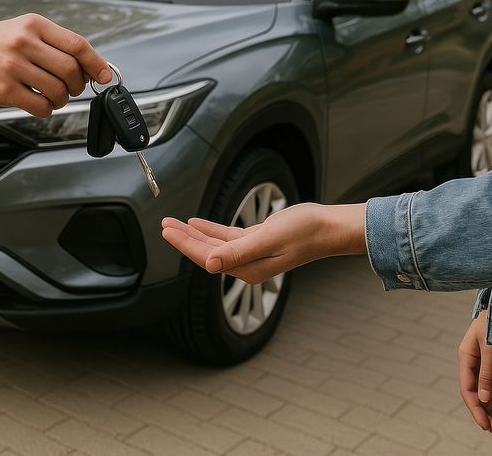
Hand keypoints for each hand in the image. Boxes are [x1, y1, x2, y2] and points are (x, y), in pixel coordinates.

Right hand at [0, 14, 111, 115]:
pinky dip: (46, 109)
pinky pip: (40, 106)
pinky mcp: (3, 90)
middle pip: (71, 70)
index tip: (104, 76)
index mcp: (34, 25)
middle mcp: (24, 42)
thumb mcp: (23, 31)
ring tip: (53, 96)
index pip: (77, 44)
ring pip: (58, 91)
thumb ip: (55, 45)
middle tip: (71, 88)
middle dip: (78, 85)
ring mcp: (13, 67)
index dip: (96, 63)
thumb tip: (91, 67)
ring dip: (62, 99)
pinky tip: (39, 103)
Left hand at [161, 203, 365, 284]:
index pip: (206, 256)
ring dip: (194, 233)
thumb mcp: (267, 239)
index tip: (167, 231)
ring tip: (175, 223)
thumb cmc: (303, 232)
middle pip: (206, 251)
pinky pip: (227, 237)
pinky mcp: (256, 242)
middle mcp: (246, 264)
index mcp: (247, 268)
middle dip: (184, 238)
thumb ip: (236, 252)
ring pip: (214, 244)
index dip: (184, 244)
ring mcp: (251, 254)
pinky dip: (211, 229)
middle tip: (164, 224)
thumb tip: (208, 264)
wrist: (326, 227)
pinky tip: (198, 222)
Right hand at [458, 311, 491, 434]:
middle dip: (481, 411)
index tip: (485, 424)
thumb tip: (482, 399)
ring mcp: (481, 359)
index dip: (475, 408)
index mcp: (465, 355)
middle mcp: (472, 359)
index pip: (466, 388)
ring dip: (487, 406)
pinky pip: (489, 381)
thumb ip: (487, 373)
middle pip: (472, 390)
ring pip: (481, 388)